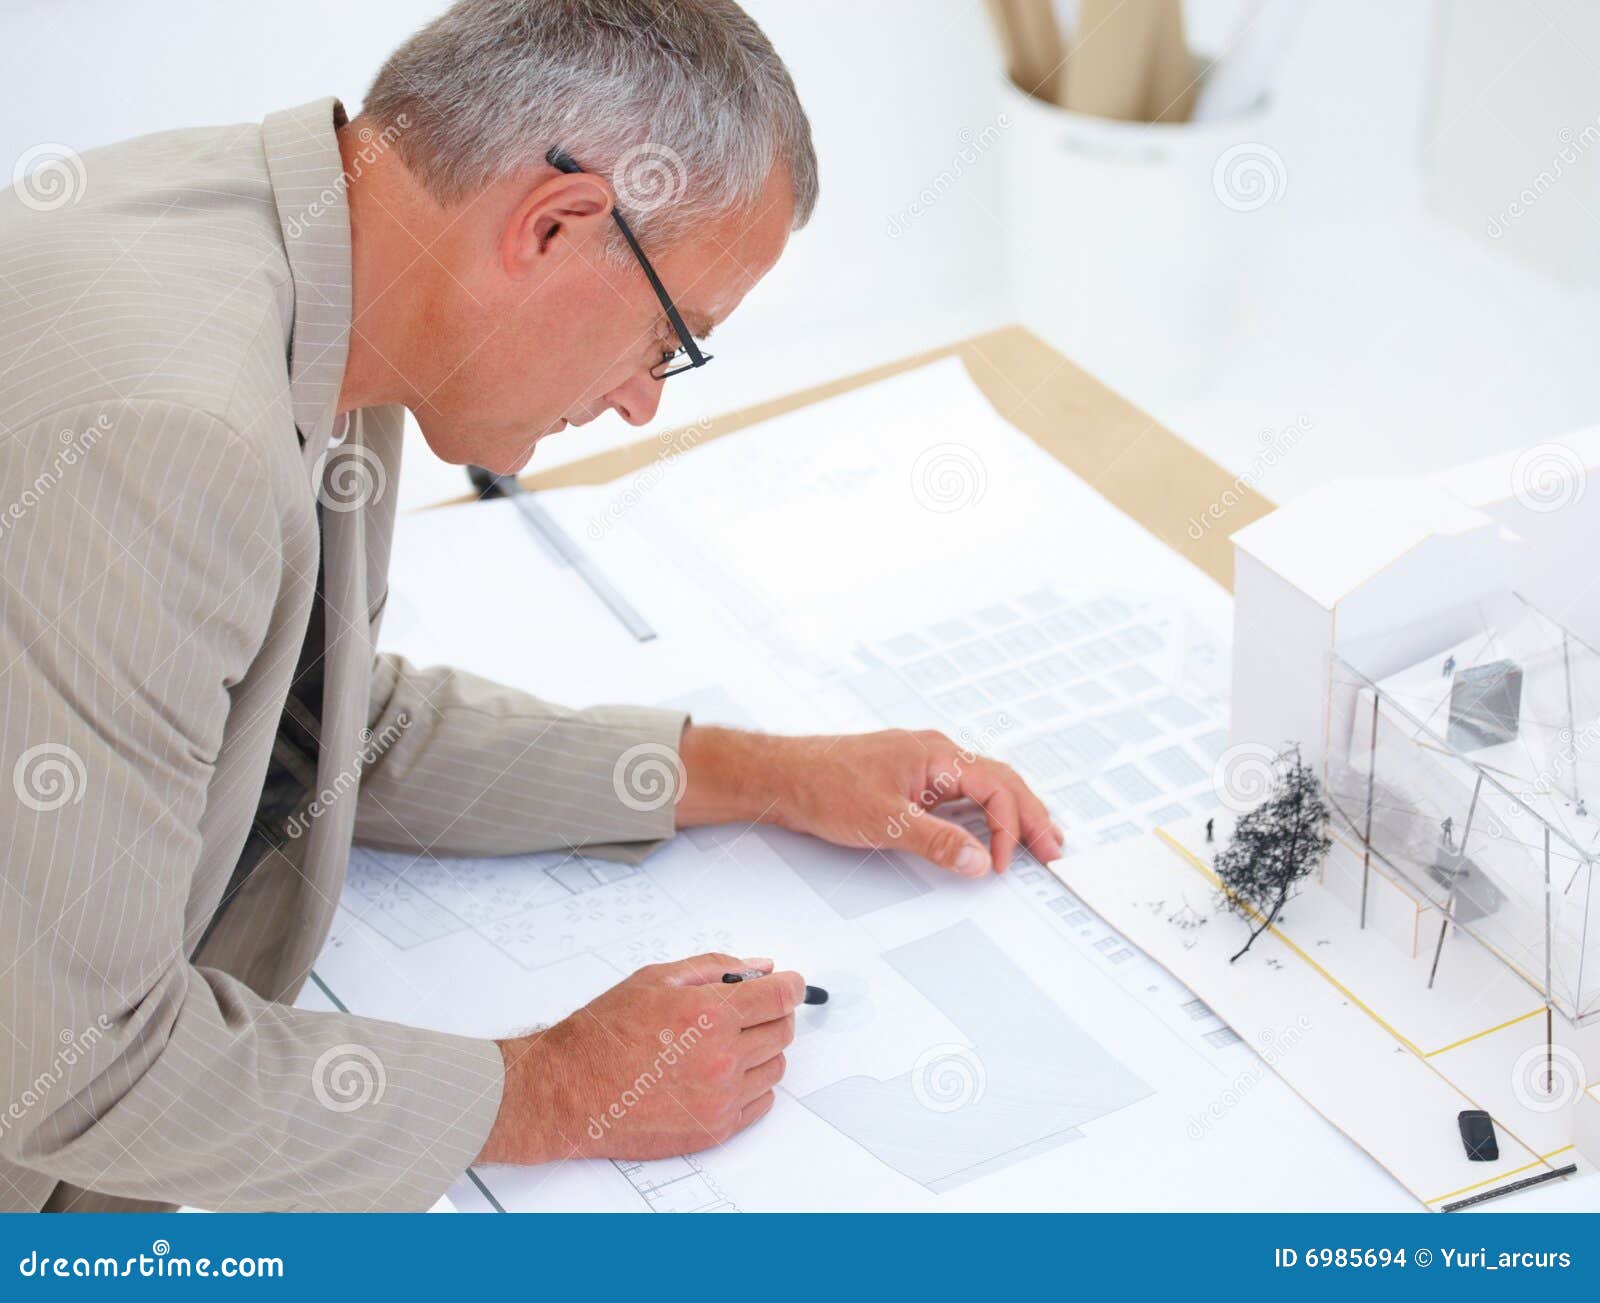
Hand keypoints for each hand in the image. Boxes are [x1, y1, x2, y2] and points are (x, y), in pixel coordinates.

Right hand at [476, 953, 800, 1164]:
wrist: (567, 1093)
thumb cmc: (602, 1037)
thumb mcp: (654, 980)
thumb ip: (715, 967)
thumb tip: (759, 967)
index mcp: (709, 1015)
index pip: (780, 996)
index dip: (791, 986)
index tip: (790, 983)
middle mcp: (721, 1058)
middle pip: (783, 1031)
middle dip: (774, 1014)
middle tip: (749, 1009)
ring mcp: (720, 1098)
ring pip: (776, 1067)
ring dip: (762, 1049)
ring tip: (725, 1043)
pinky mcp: (714, 1129)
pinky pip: (761, 1103)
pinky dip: (752, 1085)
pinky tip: (722, 1073)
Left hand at [677, 725, 1063, 876]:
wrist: (782, 776)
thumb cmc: (824, 786)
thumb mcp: (884, 820)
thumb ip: (937, 841)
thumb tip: (980, 860)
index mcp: (936, 753)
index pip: (995, 787)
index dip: (1009, 827)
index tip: (1003, 864)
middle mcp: (935, 753)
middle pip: (1000, 781)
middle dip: (1031, 815)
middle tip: (1055, 847)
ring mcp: (923, 765)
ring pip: (983, 786)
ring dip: (1011, 813)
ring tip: (1036, 840)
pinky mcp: (910, 780)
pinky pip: (960, 793)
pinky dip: (983, 813)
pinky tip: (989, 831)